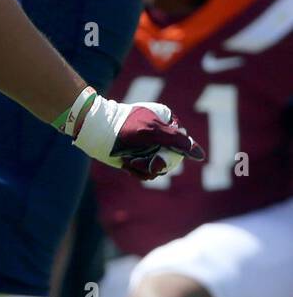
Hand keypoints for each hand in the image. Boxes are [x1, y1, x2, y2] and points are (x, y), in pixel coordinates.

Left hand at [71, 95, 203, 180]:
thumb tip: (200, 155)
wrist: (96, 132)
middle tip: (139, 161)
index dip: (170, 156)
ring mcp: (150, 147)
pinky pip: (146, 173)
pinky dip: (136, 171)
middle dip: (154, 164)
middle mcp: (161, 136)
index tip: (157, 157)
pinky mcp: (139, 157)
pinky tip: (126, 163)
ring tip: (129, 160)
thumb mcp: (152, 132)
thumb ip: (177, 142)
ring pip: (158, 169)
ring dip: (143, 168)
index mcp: (167, 123)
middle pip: (171, 161)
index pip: (182, 147)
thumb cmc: (124, 128)